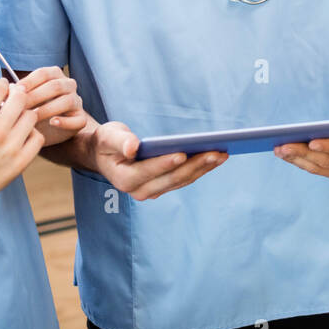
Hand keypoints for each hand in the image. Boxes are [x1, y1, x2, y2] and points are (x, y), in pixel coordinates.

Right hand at [0, 78, 43, 220]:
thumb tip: (1, 97)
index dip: (2, 85)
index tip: (3, 87)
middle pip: (20, 99)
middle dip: (18, 94)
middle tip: (16, 98)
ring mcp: (11, 147)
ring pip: (31, 117)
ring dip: (25, 115)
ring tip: (18, 121)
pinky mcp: (20, 162)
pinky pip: (37, 139)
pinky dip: (32, 134)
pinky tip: (23, 137)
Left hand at [18, 66, 87, 146]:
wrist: (44, 131)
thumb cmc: (31, 111)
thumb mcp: (22, 101)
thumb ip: (17, 94)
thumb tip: (9, 89)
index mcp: (54, 75)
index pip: (43, 73)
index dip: (29, 81)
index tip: (16, 91)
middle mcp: (68, 85)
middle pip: (56, 86)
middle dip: (36, 96)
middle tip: (20, 107)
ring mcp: (77, 102)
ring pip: (68, 101)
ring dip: (48, 109)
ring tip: (33, 117)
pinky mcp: (81, 119)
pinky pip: (78, 119)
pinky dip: (65, 121)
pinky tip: (52, 122)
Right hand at [89, 121, 226, 200]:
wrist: (106, 155)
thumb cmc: (107, 142)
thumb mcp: (108, 137)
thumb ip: (120, 141)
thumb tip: (133, 147)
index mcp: (124, 179)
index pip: (148, 171)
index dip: (166, 162)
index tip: (183, 153)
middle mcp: (140, 191)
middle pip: (172, 178)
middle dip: (195, 165)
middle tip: (216, 152)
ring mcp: (153, 191)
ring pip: (182, 180)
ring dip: (203, 167)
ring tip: (222, 153)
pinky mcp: (164, 186)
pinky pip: (186, 178)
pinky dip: (201, 168)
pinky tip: (217, 157)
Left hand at [272, 93, 328, 179]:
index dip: (328, 146)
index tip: (311, 142)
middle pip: (327, 160)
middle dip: (303, 153)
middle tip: (283, 146)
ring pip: (318, 167)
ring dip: (297, 159)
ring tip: (279, 149)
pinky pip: (314, 169)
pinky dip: (299, 161)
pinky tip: (284, 153)